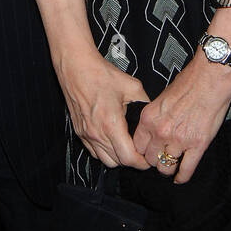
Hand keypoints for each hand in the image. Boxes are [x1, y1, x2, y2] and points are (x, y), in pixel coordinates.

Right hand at [56, 51, 150, 169]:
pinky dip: (105, 152)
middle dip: (132, 160)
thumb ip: (145, 103)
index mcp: (111, 124)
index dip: (142, 162)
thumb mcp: (132, 86)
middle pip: (118, 162)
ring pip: (105, 160)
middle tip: (141, 152)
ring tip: (127, 147)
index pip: (128, 158)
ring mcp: (86, 135)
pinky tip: (113, 140)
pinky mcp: (80, 132)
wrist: (76, 68)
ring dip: (118, 158)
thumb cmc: (101, 75)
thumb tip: (154, 116)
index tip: (148, 158)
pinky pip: (94, 152)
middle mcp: (96, 133)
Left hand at [132, 54, 230, 182]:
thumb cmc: (190, 81)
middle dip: (154, 159)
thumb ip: (156, 116)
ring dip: (167, 168)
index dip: (142, 150)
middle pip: (149, 158)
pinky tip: (180, 178)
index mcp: (149, 118)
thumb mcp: (162, 96)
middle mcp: (161, 131)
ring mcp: (179, 140)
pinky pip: (186, 169)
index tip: (146, 151)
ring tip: (170, 166)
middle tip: (159, 158)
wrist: (211, 77)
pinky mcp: (197, 145)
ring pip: (165, 167)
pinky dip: (182, 176)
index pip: (137, 145)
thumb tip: (153, 127)